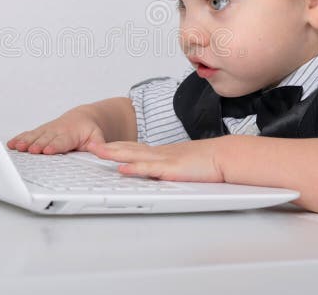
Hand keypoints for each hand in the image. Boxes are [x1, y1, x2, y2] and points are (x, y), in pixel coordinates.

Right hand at [7, 105, 105, 154]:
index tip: (47, 150)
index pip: (62, 142)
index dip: (54, 146)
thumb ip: (98, 145)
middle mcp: (57, 131)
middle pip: (46, 140)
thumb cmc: (89, 130)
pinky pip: (29, 134)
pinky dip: (20, 139)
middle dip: (38, 145)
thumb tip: (99, 149)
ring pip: (35, 136)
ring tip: (17, 147)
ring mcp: (48, 131)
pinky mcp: (41, 131)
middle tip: (31, 150)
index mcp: (71, 134)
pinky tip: (12, 144)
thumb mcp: (97, 137)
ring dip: (26, 142)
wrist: (83, 118)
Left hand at [87, 138, 228, 182]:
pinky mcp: (172, 169)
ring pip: (135, 156)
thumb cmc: (209, 161)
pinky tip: (122, 169)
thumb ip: (171, 167)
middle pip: (129, 149)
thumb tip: (162, 172)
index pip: (135, 148)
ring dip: (115, 154)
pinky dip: (135, 168)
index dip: (117, 147)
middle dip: (109, 148)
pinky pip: (150, 169)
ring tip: (97, 152)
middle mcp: (161, 153)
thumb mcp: (184, 164)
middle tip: (90, 146)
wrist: (226, 156)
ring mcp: (165, 160)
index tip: (101, 146)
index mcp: (163, 153)